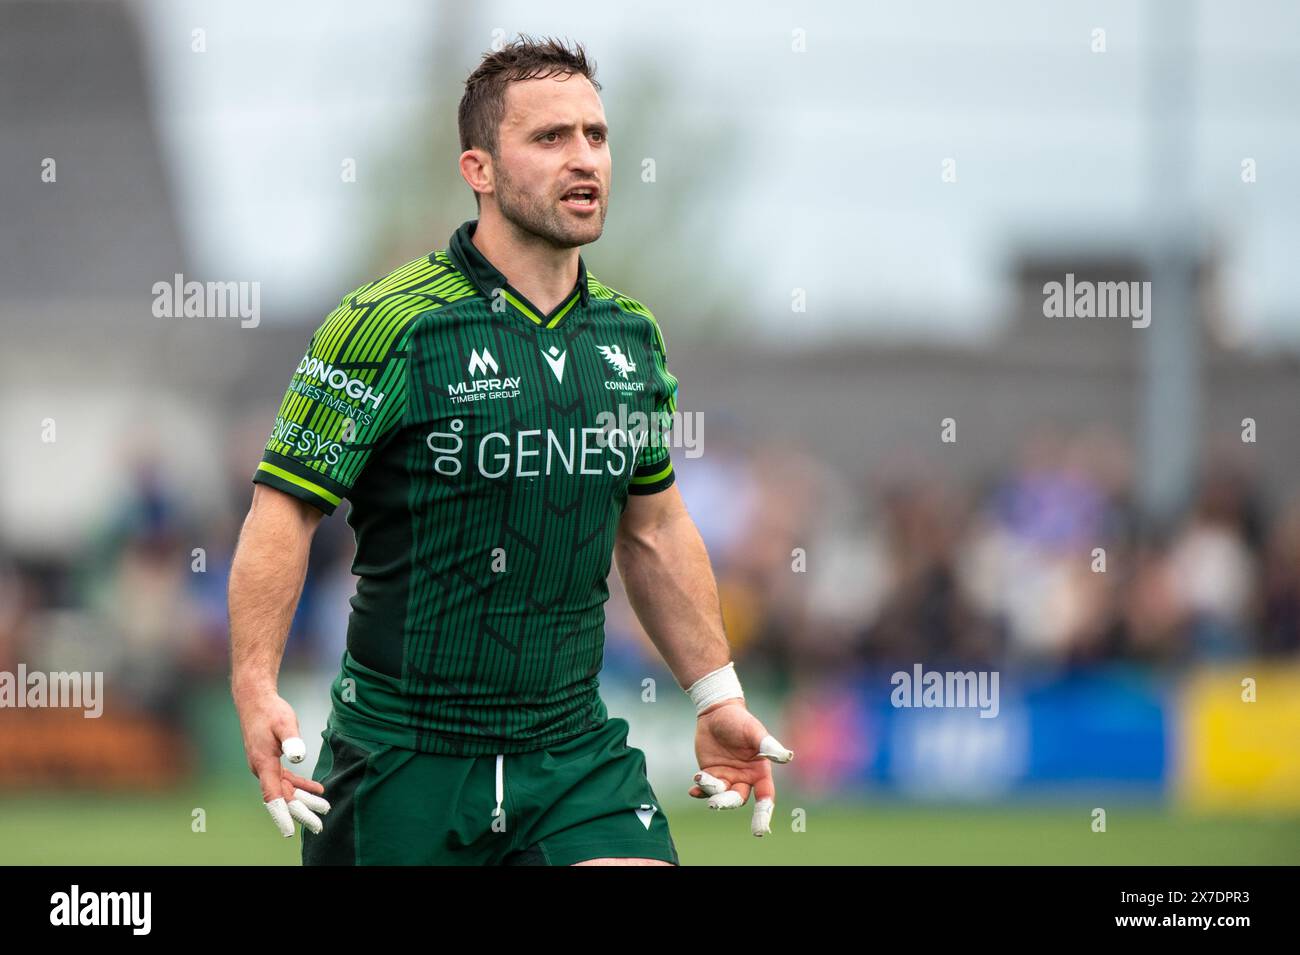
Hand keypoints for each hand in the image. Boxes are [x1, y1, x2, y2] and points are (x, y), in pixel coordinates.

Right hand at [234, 688, 329, 837]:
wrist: (255, 701)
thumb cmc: (270, 711)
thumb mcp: (284, 723)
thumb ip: (291, 740)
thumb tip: (298, 756)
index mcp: (264, 764)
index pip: (272, 797)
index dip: (281, 815)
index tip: (290, 832)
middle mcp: (262, 770)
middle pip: (282, 798)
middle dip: (301, 812)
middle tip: (319, 825)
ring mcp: (266, 767)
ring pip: (285, 790)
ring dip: (304, 800)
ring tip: (325, 807)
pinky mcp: (271, 761)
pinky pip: (286, 780)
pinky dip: (300, 786)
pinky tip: (316, 790)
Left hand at [688, 699, 793, 836]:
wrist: (716, 711)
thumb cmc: (740, 720)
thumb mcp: (755, 731)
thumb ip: (768, 745)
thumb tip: (787, 757)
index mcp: (760, 771)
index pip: (765, 798)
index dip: (763, 814)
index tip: (759, 831)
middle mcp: (744, 778)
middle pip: (738, 799)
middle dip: (726, 803)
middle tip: (714, 804)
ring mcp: (726, 777)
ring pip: (720, 794)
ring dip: (710, 790)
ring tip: (700, 776)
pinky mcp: (710, 773)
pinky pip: (705, 789)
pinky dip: (699, 790)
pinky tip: (693, 789)